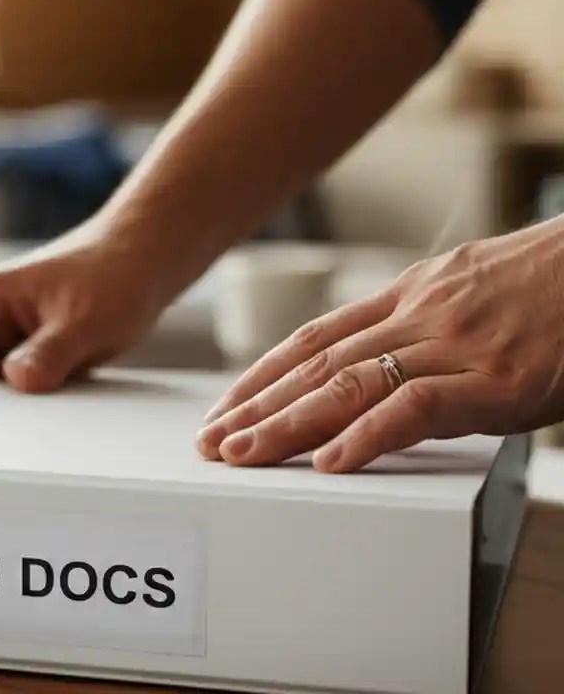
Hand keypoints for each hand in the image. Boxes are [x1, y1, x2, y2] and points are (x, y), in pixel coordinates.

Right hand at [0, 224, 163, 391]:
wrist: (147, 259)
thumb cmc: (116, 274)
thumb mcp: (85, 321)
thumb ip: (49, 353)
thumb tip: (17, 381)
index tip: (9, 386)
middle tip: (43, 385)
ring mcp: (6, 332)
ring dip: (23, 390)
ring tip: (64, 372)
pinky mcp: (27, 347)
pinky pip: (17, 381)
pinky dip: (40, 387)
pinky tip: (69, 374)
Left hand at [198, 216, 563, 472]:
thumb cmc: (561, 278)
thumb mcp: (479, 284)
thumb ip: (427, 318)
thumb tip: (388, 356)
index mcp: (414, 294)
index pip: (315, 338)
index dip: (261, 375)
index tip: (225, 407)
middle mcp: (423, 314)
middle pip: (317, 365)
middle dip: (256, 406)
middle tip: (210, 443)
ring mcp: (460, 345)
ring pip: (350, 385)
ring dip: (287, 424)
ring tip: (242, 456)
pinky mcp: (502, 380)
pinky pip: (419, 407)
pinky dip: (368, 435)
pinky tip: (330, 462)